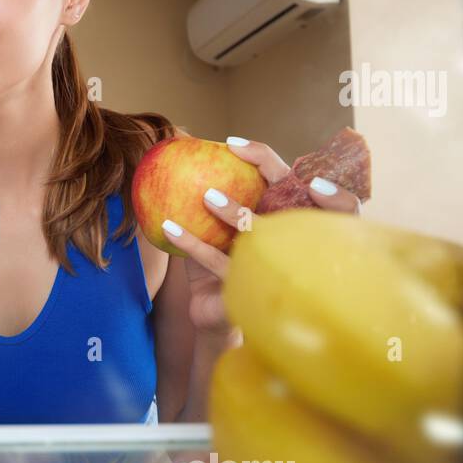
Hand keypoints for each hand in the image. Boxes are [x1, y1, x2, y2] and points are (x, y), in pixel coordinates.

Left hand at [161, 137, 362, 336]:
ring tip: (208, 195)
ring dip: (234, 210)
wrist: (215, 318)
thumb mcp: (213, 230)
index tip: (232, 144)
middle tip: (236, 152)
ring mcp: (273, 265)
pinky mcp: (247, 288)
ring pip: (259, 231)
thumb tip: (171, 155)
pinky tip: (169, 227)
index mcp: (281, 219)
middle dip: (273, 171)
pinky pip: (216, 261)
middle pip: (293, 197)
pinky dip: (191, 242)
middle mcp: (288, 239)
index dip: (266, 159)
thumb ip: (205, 198)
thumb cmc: (217, 264)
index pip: (285, 179)